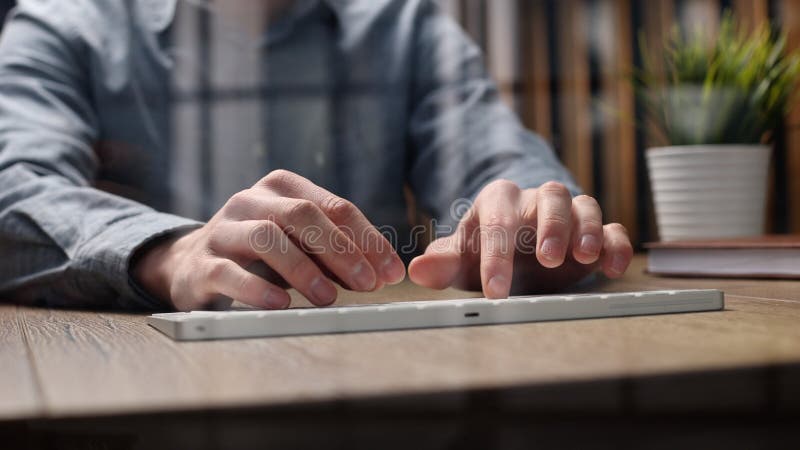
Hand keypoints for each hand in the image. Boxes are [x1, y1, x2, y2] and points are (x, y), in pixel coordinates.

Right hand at [132, 170, 405, 310]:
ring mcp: (223, 229)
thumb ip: (335, 252)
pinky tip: (280, 304)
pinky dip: (258, 289)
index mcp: (283, 188)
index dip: (368, 240)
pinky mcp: (201, 264)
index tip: (391, 273)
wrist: (190, 264)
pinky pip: (230, 272)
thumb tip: (381, 273)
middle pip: (303, 216)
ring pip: (266, 237)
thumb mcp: (300, 244)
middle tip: (366, 283)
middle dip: (341, 250)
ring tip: (329, 299)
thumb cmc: (260, 254)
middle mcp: (251, 200)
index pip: (335, 208)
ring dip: (303, 269)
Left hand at [408, 180, 632, 296]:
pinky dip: (615, 244)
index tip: (495, 291)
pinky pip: (611, 227)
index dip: (496, 257)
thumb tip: (417, 270)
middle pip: (550, 197)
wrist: (513, 251)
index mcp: (498, 201)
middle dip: (550, 226)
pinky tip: (613, 267)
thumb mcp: (462, 259)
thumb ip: (443, 264)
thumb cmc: (483, 252)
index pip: (498, 222)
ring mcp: (568, 212)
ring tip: (583, 257)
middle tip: (547, 258)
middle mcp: (535, 199)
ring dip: (585, 230)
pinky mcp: (593, 230)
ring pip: (583, 205)